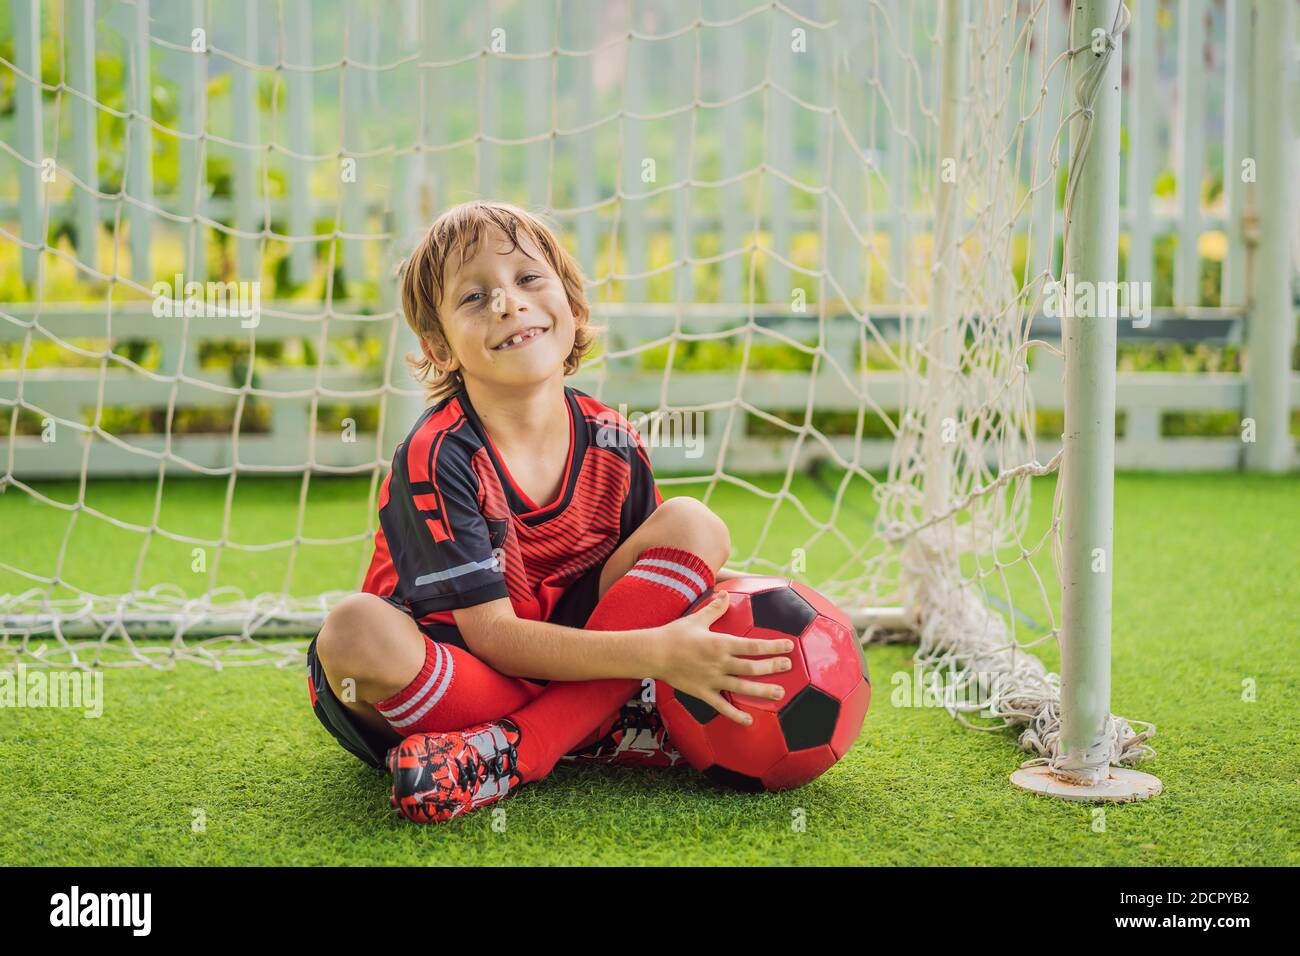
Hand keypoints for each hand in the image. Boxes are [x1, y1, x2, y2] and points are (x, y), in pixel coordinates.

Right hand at [652, 590, 793, 725]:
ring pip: (742, 687)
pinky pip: (722, 706)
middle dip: (772, 667)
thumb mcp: (697, 618)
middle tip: (788, 666)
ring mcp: (712, 679)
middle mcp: (719, 663)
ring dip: (762, 691)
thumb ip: (715, 609)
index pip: (753, 645)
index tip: (789, 646)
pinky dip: (735, 714)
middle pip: (751, 667)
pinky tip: (749, 721)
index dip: (773, 646)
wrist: (653, 654)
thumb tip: (726, 595)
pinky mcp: (703, 692)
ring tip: (780, 693)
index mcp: (720, 643)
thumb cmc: (675, 634)